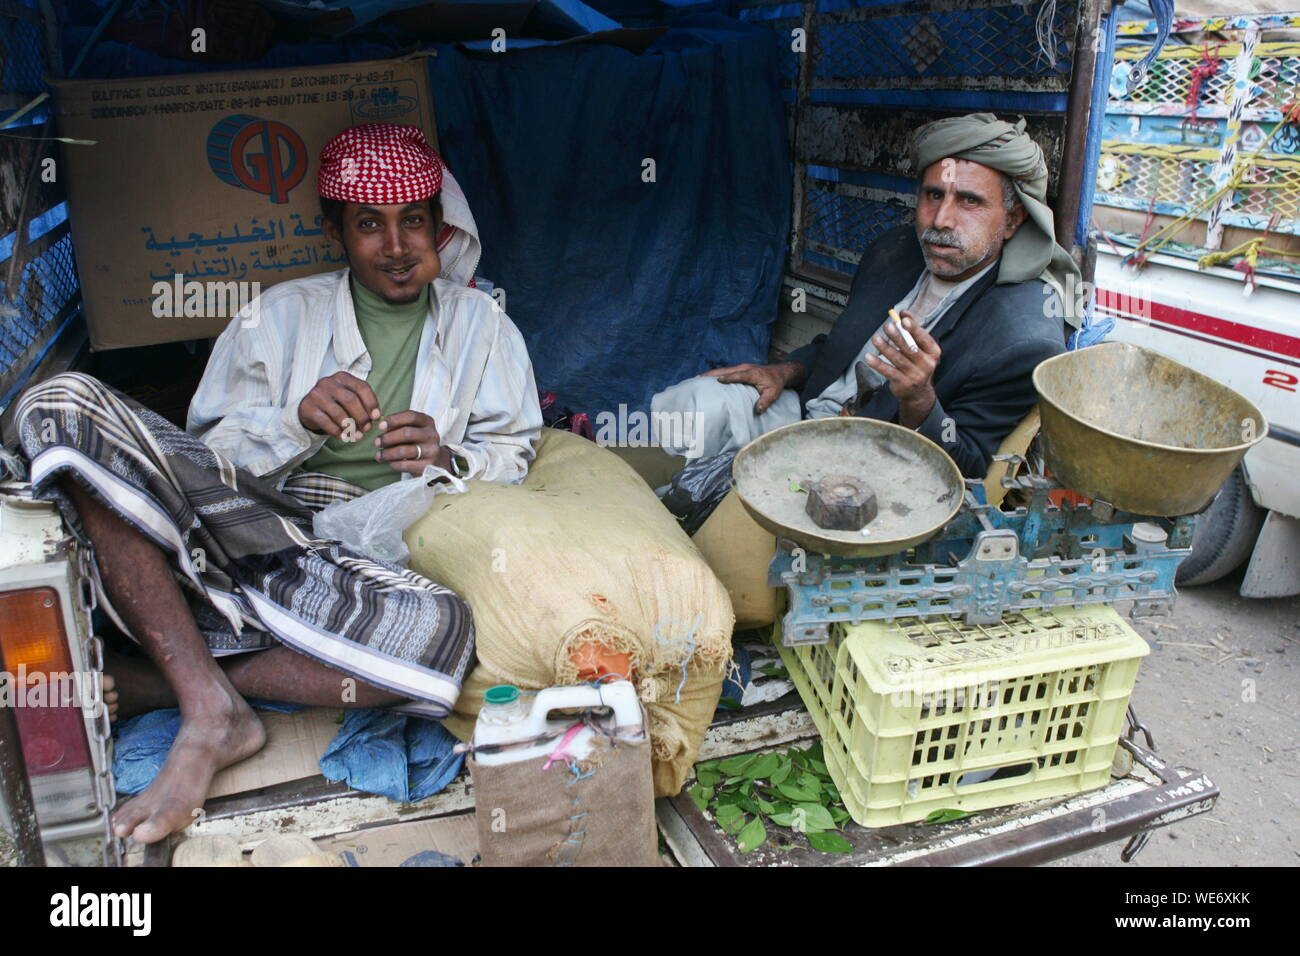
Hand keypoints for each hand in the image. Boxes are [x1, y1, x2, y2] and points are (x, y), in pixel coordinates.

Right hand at [298, 372, 380, 440]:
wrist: (309, 408)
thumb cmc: (335, 403)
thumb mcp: (349, 398)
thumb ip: (363, 404)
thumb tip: (377, 417)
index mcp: (343, 377)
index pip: (362, 387)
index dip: (371, 403)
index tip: (376, 417)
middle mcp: (329, 382)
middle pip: (350, 400)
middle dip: (361, 417)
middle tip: (367, 429)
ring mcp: (317, 394)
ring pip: (338, 412)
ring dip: (350, 427)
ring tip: (357, 436)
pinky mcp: (308, 407)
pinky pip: (325, 422)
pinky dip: (337, 432)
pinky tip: (344, 437)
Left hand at [373, 410, 452, 476]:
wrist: (436, 461)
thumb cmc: (418, 441)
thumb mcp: (414, 429)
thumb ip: (399, 425)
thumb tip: (381, 426)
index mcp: (427, 422)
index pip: (411, 416)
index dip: (394, 420)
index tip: (380, 426)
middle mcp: (432, 435)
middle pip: (407, 433)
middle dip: (388, 438)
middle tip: (376, 442)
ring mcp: (431, 451)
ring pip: (404, 451)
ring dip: (387, 453)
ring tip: (378, 455)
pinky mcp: (428, 466)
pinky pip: (405, 465)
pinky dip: (394, 463)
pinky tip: (389, 462)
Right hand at [700, 360, 805, 413]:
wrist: (780, 372)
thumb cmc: (776, 383)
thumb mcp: (774, 393)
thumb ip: (766, 401)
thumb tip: (758, 410)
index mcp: (752, 374)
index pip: (738, 375)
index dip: (728, 378)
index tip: (718, 381)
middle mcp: (744, 368)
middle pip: (725, 370)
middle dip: (712, 374)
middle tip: (698, 378)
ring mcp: (741, 368)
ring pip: (724, 370)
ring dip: (711, 373)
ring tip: (698, 378)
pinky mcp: (740, 369)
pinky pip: (726, 371)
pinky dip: (716, 374)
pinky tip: (708, 378)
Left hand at [863, 311, 940, 427]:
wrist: (918, 393)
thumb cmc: (917, 364)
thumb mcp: (921, 349)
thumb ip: (912, 331)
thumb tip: (903, 313)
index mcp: (933, 353)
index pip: (924, 338)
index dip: (914, 328)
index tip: (903, 319)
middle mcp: (926, 364)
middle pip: (910, 348)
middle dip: (897, 336)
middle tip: (887, 326)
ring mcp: (915, 375)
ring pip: (897, 359)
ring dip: (885, 348)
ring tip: (875, 338)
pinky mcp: (903, 383)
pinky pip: (888, 371)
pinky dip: (878, 364)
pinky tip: (869, 357)